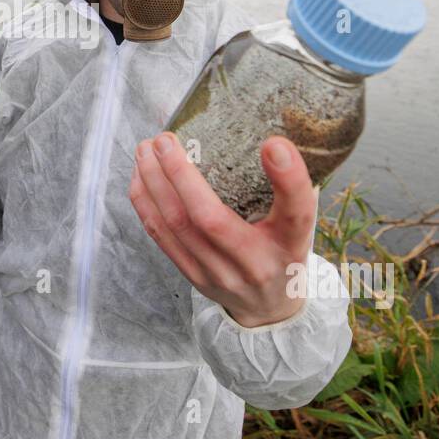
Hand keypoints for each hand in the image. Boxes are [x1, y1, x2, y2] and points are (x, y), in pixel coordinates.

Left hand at [128, 132, 316, 327]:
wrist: (272, 309)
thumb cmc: (283, 250)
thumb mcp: (300, 222)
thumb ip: (291, 185)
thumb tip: (274, 130)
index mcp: (292, 245)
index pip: (298, 214)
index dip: (288, 178)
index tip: (273, 142)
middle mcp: (256, 264)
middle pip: (211, 220)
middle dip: (181, 174)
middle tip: (165, 138)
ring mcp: (220, 275)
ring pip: (176, 227)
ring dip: (154, 183)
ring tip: (145, 150)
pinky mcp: (194, 278)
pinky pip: (162, 238)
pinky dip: (146, 204)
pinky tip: (139, 177)